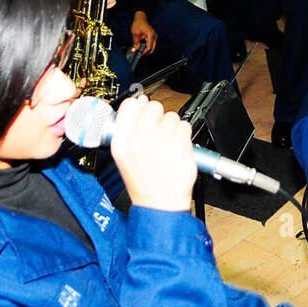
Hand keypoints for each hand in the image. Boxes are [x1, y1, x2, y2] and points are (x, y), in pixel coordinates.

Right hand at [109, 95, 196, 212]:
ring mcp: (161, 142)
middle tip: (157, 134)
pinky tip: (176, 148)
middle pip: (153, 106)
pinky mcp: (180, 146)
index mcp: (122, 142)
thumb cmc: (143, 182)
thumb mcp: (124, 156)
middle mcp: (140, 140)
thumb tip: (140, 101)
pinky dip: (183, 135)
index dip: (139, 107)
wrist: (160, 205)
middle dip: (157, 118)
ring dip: (171, 128)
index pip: (130, 106)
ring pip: (171, 116)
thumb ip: (128, 127)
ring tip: (167, 145)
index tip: (143, 113)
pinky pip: (184, 126)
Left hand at [131, 12, 156, 55]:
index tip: (140, 54)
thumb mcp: (135, 34)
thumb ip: (135, 43)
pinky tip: (142, 47)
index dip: (144, 52)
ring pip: (152, 47)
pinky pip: (152, 44)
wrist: (140, 18)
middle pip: (152, 49)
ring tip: (140, 51)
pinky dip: (148, 47)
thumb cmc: (138, 23)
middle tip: (140, 54)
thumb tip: (134, 50)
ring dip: (147, 50)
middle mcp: (154, 36)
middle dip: (146, 53)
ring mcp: (154, 36)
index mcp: (151, 35)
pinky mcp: (153, 36)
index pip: (149, 47)